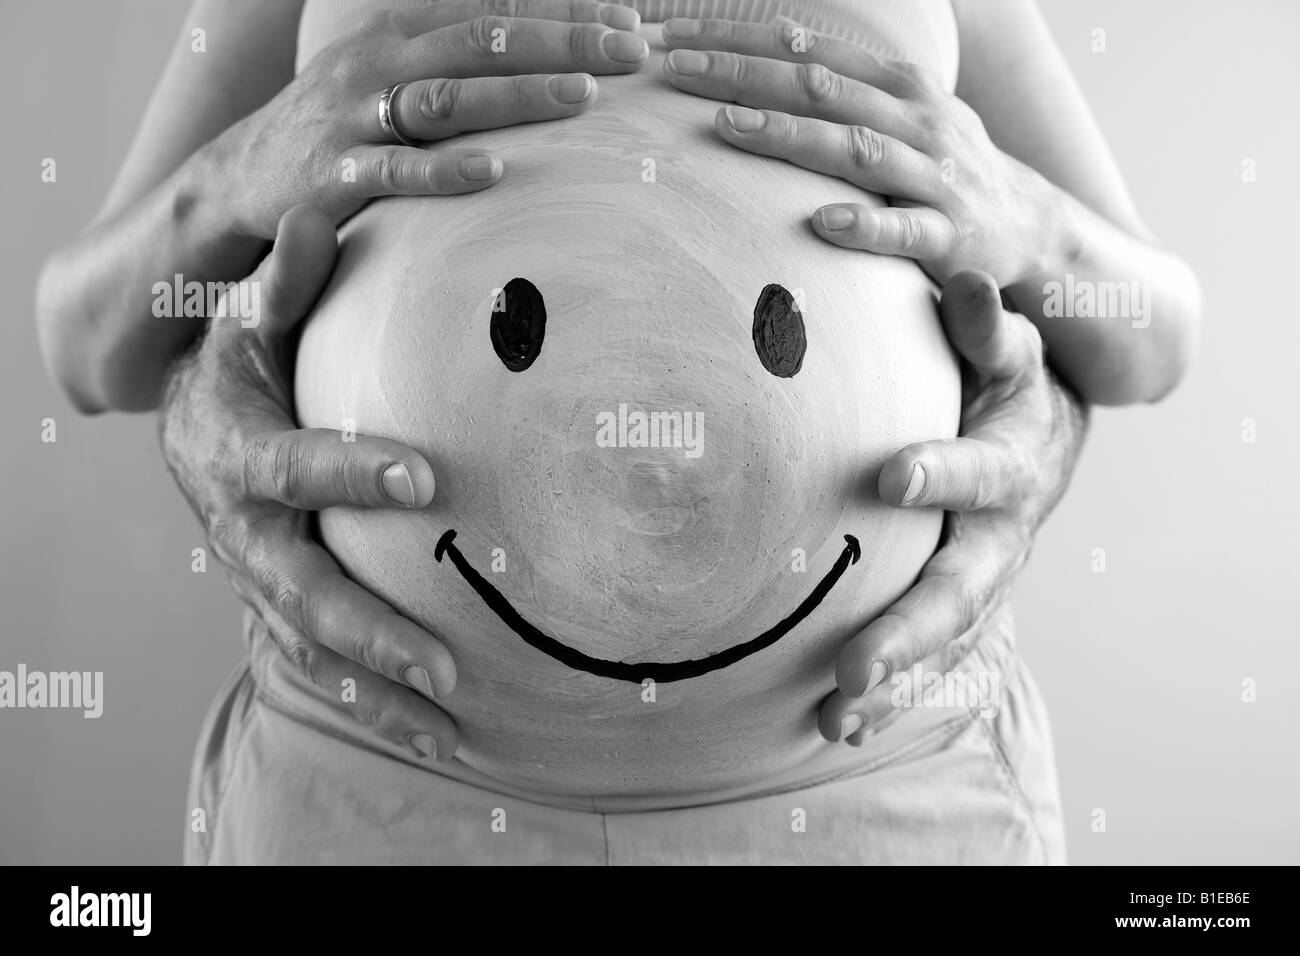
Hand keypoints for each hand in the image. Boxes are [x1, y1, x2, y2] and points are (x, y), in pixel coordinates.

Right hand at [160, 206, 458, 760]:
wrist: (197, 430)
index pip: (292, 466)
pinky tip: (439, 740)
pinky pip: (324, 670)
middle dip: (373, 633)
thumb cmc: (241, 363)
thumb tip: (317, 213)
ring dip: (379, 695)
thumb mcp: (251, 317)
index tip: (424, 477)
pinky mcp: (279, 610)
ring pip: (313, 651)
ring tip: (452, 728)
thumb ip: (288, 281)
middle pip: (302, 591)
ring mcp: (258, 581)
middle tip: (446, 666)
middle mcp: (241, 529)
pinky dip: (375, 708)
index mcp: (234, 450)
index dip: (349, 472)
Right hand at [214, 0, 647, 237]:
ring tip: (585, 97)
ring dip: (520, 95)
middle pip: (481, 41)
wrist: (245, 172)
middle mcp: (379, 62)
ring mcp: (356, 117)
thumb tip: (542, 49)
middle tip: (631, 51)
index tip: (628, 18)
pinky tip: (496, 171)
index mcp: (399, 29)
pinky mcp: (336, 174)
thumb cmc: (343, 121)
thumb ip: (457, 57)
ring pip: (447, 98)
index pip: (491, 6)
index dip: (561, 9)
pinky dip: (446, 171)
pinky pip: (398, 172)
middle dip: (562, 41)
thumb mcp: (392, 70)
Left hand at [660, 17, 1061, 285]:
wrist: (1029, 223)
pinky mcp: (949, 233)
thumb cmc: (939, 164)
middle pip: (818, 88)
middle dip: (741, 74)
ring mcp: (933, 174)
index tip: (671, 34)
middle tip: (673, 70)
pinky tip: (820, 224)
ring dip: (789, 136)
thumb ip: (837, 87)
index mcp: (894, 82)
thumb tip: (762, 53)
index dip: (737, 38)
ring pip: (854, 149)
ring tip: (727, 127)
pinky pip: (903, 228)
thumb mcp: (895, 110)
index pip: (805, 49)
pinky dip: (863, 225)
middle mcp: (915, 117)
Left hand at [817, 272, 1088, 743]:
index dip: (942, 473)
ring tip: (838, 717)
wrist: (1048, 438)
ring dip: (895, 681)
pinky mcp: (969, 607)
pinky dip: (894, 694)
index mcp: (1012, 462)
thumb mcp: (1009, 353)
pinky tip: (841, 727)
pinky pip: (934, 659)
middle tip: (855, 669)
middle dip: (909, 631)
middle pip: (961, 588)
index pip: (979, 469)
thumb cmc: (1008, 383)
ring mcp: (987, 579)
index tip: (888, 479)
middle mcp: (1004, 533)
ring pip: (944, 639)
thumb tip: (965, 281)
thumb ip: (987, 328)